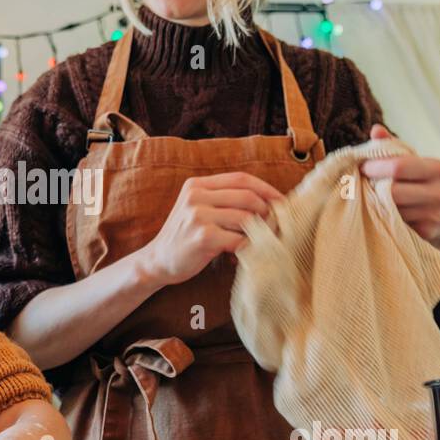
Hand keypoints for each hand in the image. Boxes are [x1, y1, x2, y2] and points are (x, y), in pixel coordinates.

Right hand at [136, 172, 283, 287]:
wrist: (158, 261)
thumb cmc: (185, 237)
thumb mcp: (198, 208)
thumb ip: (223, 200)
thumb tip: (267, 202)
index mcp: (197, 185)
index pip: (241, 178)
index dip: (266, 189)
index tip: (281, 202)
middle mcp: (196, 196)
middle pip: (247, 196)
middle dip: (266, 212)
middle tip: (272, 226)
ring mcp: (198, 216)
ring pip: (246, 218)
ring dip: (258, 232)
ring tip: (258, 242)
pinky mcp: (204, 237)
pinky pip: (239, 239)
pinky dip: (247, 248)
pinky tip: (242, 255)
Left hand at [360, 124, 439, 250]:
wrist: (437, 226)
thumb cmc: (416, 188)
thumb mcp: (409, 166)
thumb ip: (392, 148)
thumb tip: (376, 130)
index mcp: (438, 168)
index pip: (399, 166)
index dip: (374, 167)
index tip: (361, 168)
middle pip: (393, 190)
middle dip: (372, 187)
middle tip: (360, 186)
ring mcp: (438, 216)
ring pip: (392, 210)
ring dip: (376, 206)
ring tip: (371, 201)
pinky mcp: (430, 236)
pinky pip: (396, 226)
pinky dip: (384, 222)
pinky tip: (380, 218)